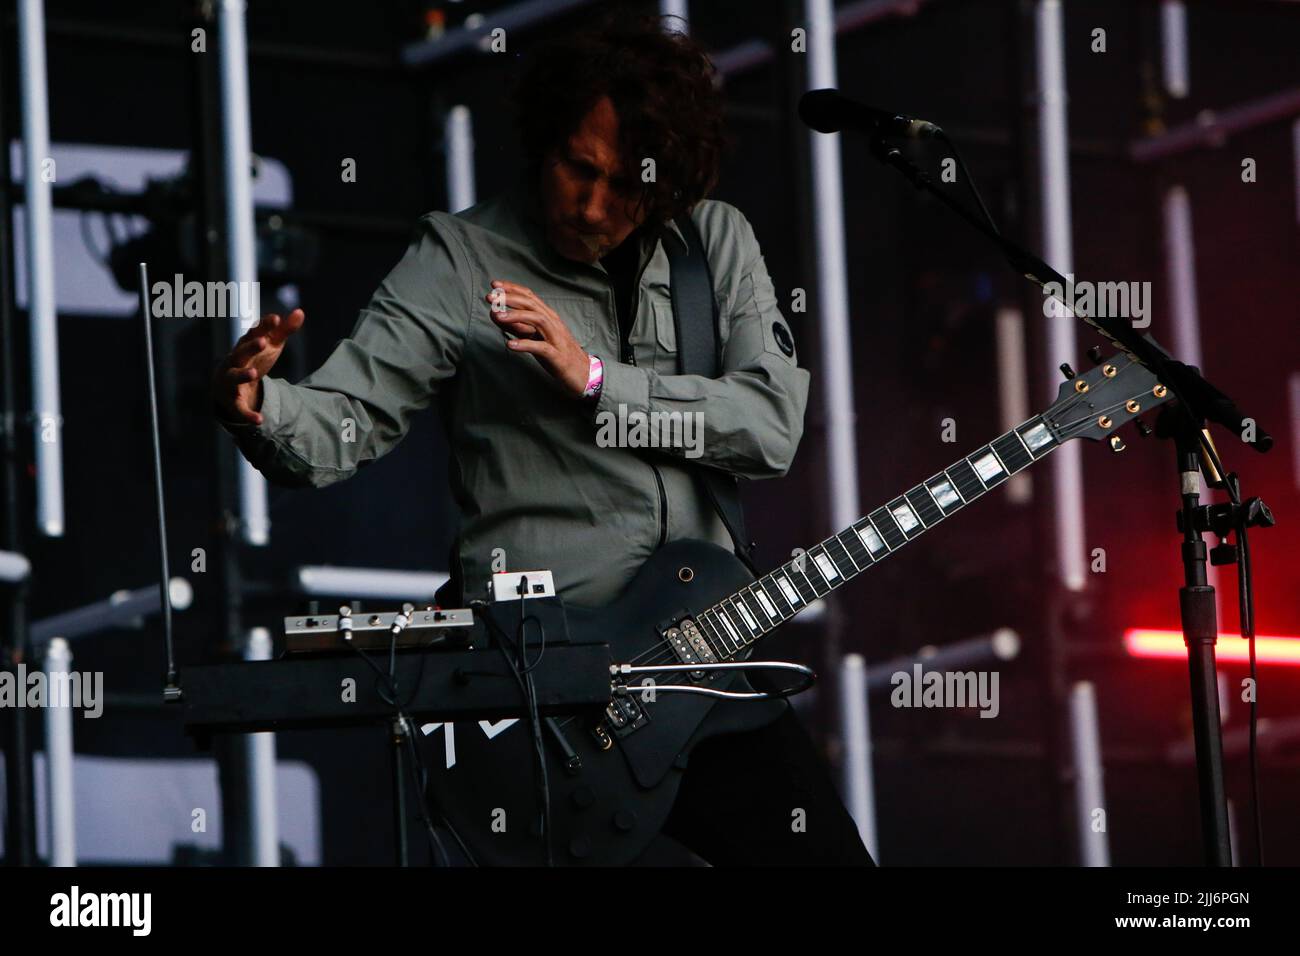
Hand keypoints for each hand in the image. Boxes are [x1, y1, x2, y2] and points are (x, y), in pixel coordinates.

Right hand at [211, 308, 305, 424]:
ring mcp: (231, 380)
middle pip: (240, 352)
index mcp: (244, 346)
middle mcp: (234, 361)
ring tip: (255, 373)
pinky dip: (248, 414)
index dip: (264, 326)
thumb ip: (284, 330)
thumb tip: (300, 311)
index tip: (276, 319)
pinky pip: (239, 408)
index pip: (253, 333)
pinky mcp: (232, 401)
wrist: (229, 385)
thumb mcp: (270, 345)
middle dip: (250, 347)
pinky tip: (259, 420)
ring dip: (243, 374)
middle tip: (262, 342)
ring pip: (234, 377)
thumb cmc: (252, 359)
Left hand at [485, 280, 589, 397]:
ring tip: (497, 316)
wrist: (582, 372)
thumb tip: (495, 314)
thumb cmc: (556, 353)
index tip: (494, 284)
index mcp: (548, 317)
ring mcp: (556, 338)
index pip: (529, 296)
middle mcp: (553, 323)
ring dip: (516, 316)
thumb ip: (517, 326)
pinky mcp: (557, 356)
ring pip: (538, 320)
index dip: (512, 288)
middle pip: (532, 304)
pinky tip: (509, 344)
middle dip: (510, 298)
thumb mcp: (534, 337)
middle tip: (490, 297)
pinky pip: (541, 347)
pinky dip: (524, 344)